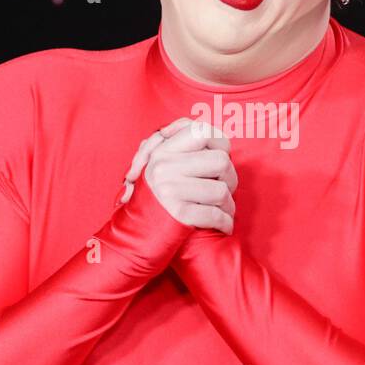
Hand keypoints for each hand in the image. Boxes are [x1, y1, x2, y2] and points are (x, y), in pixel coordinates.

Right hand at [119, 118, 237, 233]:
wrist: (133, 236)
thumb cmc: (154, 199)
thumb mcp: (157, 163)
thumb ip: (178, 141)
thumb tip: (202, 128)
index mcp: (162, 151)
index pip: (202, 131)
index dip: (220, 142)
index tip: (221, 156)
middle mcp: (164, 167)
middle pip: (221, 161)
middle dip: (231, 178)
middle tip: (225, 189)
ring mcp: (170, 190)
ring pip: (221, 190)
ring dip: (229, 205)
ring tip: (224, 210)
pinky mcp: (177, 214)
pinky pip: (215, 214)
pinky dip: (225, 222)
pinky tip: (224, 225)